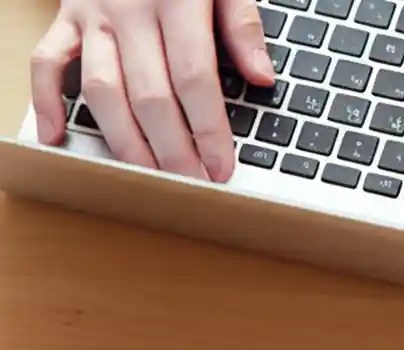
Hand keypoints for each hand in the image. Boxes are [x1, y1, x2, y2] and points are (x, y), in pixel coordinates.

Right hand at [29, 0, 276, 181]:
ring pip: (102, 90)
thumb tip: (263, 77)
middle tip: (192, 184)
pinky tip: (58, 137)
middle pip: (149, 95)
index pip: (194, 79)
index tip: (223, 167)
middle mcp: (130, 10)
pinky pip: (46, 62)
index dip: (209, 129)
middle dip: (173, 149)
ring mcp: (92, 16)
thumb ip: (242, 25)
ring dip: (125, 140)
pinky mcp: (66, 18)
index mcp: (176, 0)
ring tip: (148, 178)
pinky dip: (47, 100)